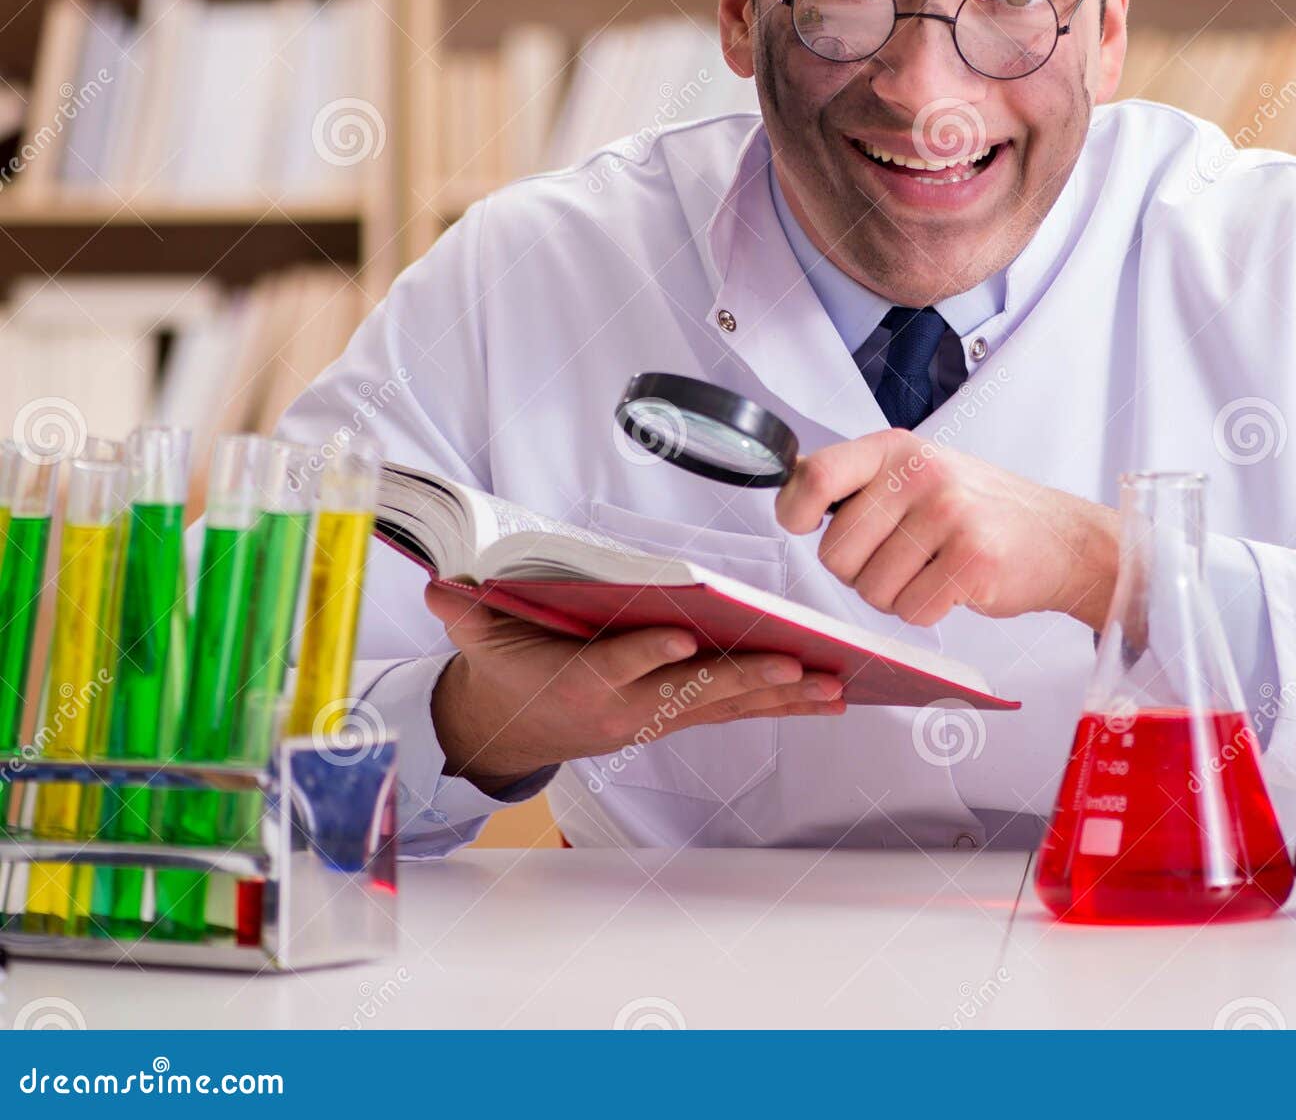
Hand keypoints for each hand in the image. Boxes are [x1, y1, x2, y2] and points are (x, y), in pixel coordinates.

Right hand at [425, 583, 844, 793]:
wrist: (511, 731)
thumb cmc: (508, 670)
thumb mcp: (479, 641)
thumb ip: (465, 612)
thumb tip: (442, 584)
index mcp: (583, 680)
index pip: (619, 665)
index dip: (648, 655)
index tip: (679, 640)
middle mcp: (629, 705)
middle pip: (692, 690)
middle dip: (745, 679)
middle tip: (793, 667)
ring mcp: (658, 715)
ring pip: (726, 704)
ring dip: (781, 696)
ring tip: (832, 685)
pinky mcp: (677, 717)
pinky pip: (735, 710)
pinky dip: (780, 704)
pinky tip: (825, 696)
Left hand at [775, 430, 1117, 630]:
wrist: (1059, 536)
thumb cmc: (978, 508)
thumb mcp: (916, 472)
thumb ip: (860, 482)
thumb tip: (792, 494)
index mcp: (896, 448)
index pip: (816, 476)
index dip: (795, 511)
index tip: (805, 525)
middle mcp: (920, 474)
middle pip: (836, 553)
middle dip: (857, 572)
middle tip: (898, 559)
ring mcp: (949, 514)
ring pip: (871, 590)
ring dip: (894, 595)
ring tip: (931, 569)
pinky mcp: (973, 560)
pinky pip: (912, 610)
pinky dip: (926, 611)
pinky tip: (952, 585)